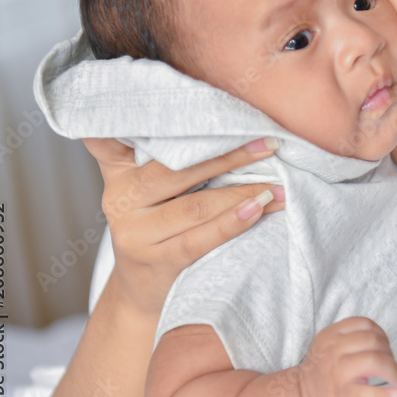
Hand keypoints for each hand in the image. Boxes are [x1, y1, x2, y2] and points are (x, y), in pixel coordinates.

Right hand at [82, 136, 285, 317]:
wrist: (142, 294)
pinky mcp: (155, 261)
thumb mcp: (148, 190)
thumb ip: (162, 155)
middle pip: (178, 169)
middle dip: (229, 154)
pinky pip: (200, 238)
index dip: (148, 119)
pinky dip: (233, 222)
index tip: (192, 102)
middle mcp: (121, 199)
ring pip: (196, 205)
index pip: (122, 138)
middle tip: (269, 141)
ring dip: (244, 191)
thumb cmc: (157, 228)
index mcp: (119, 171)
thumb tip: (224, 118)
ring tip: (277, 184)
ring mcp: (135, 233)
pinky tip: (258, 209)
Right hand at [300, 317, 396, 396]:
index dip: (381, 334)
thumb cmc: (325, 374)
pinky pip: (367, 394)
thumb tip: (384, 342)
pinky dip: (385, 396)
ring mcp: (336, 373)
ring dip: (394, 370)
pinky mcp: (342, 396)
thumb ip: (352, 337)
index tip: (385, 347)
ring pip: (374, 360)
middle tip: (391, 367)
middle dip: (389, 353)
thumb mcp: (330, 346)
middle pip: (373, 341)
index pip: (365, 324)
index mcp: (330, 335)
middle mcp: (332, 351)